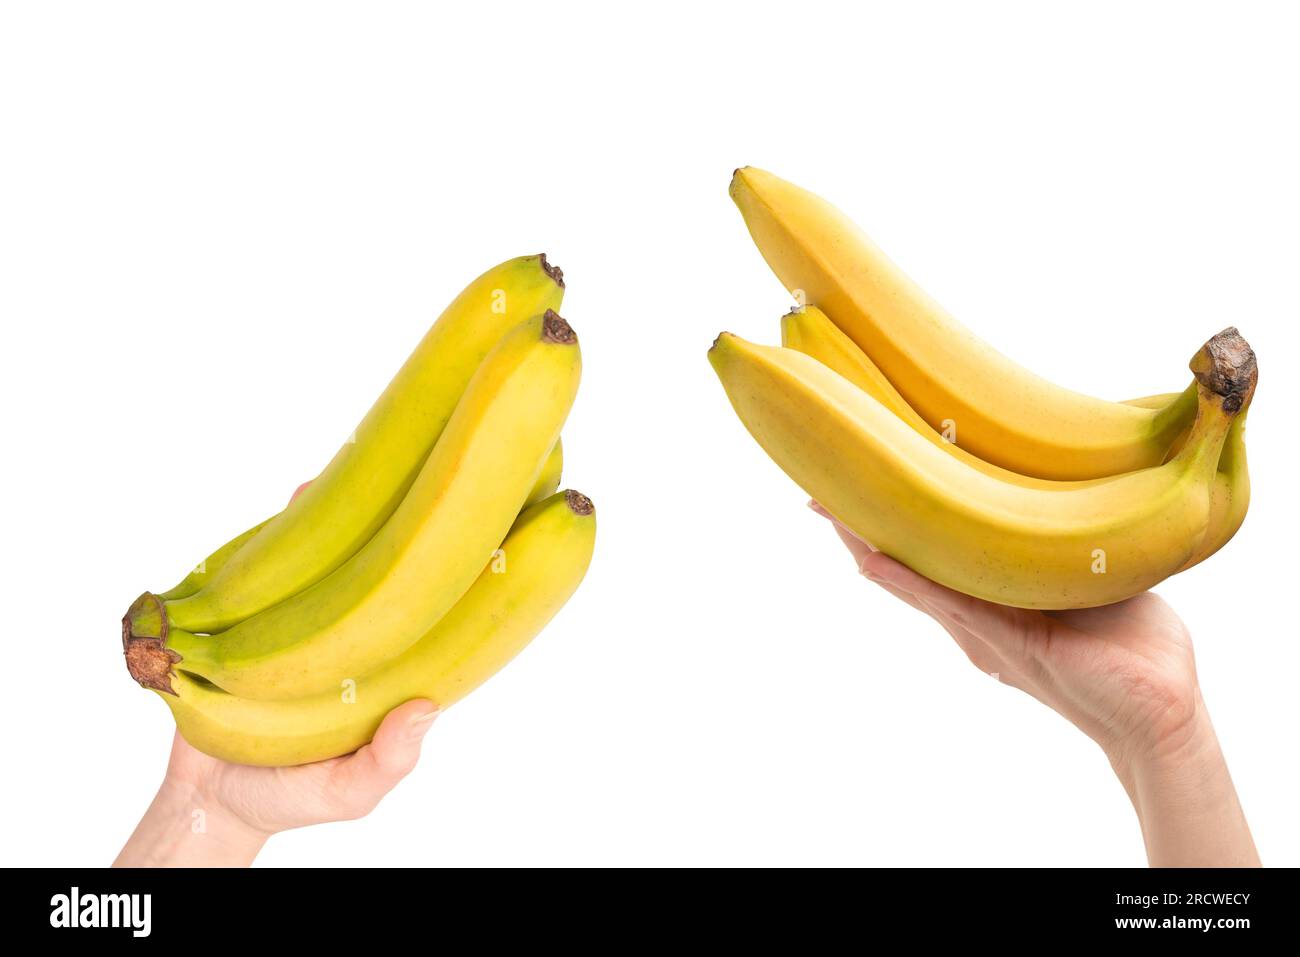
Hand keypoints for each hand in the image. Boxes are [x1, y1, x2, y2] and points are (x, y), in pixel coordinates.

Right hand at [116, 480, 436, 866]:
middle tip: (404, 484)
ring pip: (329, 556)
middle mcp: (352, 635)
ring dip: (337, 514)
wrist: (208, 797)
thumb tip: (424, 708)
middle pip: (385, 570)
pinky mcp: (253, 612)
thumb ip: (387, 763)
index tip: (466, 524)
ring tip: (347, 477)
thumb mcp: (350, 795)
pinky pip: (273, 563)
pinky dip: (281, 531)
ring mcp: (303, 620)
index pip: (431, 610)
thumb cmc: (294, 797)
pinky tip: (298, 498)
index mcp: (387, 667)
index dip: (450, 570)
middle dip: (395, 522)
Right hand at [811, 501, 1258, 865]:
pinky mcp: (1006, 642)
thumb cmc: (1134, 645)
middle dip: (863, 528)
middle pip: (911, 562)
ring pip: (916, 578)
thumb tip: (1066, 493)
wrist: (1165, 707)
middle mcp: (979, 616)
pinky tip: (873, 558)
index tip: (865, 481)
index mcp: (997, 598)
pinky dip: (907, 579)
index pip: (939, 551)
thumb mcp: (1090, 575)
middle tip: (819, 492)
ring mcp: (986, 631)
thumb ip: (1063, 545)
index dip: (898, 519)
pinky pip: (948, 602)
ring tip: (829, 510)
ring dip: (869, 545)